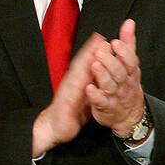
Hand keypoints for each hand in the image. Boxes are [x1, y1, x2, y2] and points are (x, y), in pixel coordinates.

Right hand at [31, 34, 109, 154]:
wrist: (56, 125)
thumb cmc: (71, 108)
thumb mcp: (87, 91)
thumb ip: (95, 79)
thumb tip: (105, 68)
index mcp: (81, 78)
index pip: (89, 61)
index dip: (97, 50)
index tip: (108, 39)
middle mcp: (74, 81)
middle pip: (83, 64)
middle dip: (92, 52)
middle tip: (103, 40)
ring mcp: (69, 91)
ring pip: (77, 75)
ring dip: (85, 64)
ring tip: (94, 54)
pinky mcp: (66, 103)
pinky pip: (73, 95)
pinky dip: (78, 88)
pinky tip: (86, 84)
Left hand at [87, 19, 145, 136]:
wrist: (129, 115)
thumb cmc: (127, 85)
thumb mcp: (130, 64)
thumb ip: (128, 43)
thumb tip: (129, 23)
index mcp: (130, 72)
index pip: (131, 61)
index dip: (124, 52)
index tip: (115, 42)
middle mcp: (123, 84)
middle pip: (120, 72)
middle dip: (111, 61)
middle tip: (101, 51)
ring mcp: (114, 96)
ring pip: (110, 85)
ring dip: (102, 75)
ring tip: (94, 65)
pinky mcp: (105, 107)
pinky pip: (101, 101)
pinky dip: (95, 95)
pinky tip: (90, 88)